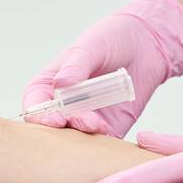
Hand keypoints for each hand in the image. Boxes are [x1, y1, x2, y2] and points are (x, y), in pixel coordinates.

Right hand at [22, 0, 182, 137]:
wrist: (147, 44)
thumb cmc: (112, 38)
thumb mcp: (91, 47)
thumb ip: (76, 66)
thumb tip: (60, 84)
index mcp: (49, 85)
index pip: (35, 106)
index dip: (40, 116)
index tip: (56, 119)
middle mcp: (64, 105)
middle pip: (52, 128)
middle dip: (64, 129)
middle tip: (82, 122)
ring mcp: (84, 118)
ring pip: (75, 138)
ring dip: (83, 135)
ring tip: (98, 124)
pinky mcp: (106, 129)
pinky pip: (98, 144)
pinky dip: (100, 143)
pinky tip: (108, 130)